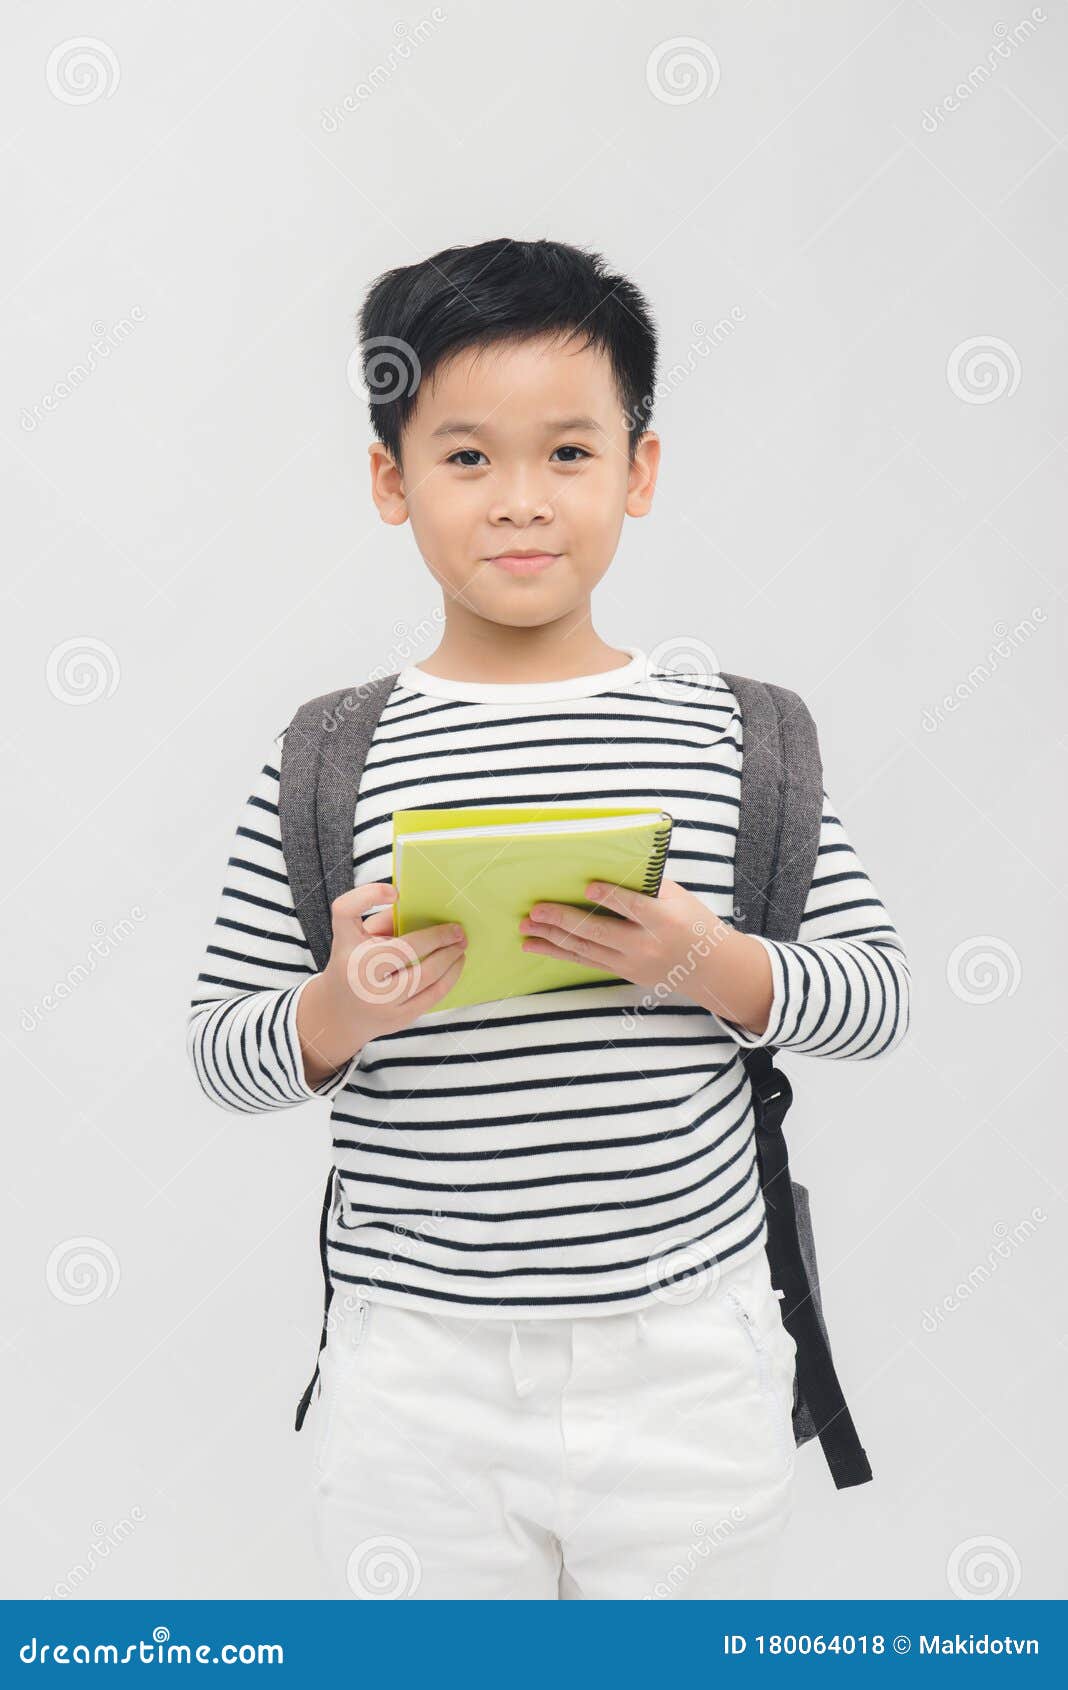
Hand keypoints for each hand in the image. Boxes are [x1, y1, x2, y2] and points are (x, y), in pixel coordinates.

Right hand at [297, 883, 466, 1085]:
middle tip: (458, 930)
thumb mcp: (351, 937)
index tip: (395, 893)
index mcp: (349, 950)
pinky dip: (449, 977)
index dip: (370, 896)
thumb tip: (417, 909)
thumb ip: (380, 918)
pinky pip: (433, 996)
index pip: (351, 913)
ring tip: (461, 945)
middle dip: (439, 938)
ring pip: (427, 976)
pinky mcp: (398, 1019)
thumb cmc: (351, 963)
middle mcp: (361, 976)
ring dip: (450, 958)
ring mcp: (381, 1002)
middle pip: (406, 950)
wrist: (338, 1014)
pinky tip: (456, 965)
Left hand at [519, 876, 772, 1030]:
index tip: (587, 885)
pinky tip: (536, 946)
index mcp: (665, 921)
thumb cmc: (693, 922)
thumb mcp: (678, 898)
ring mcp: (631, 963)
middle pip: (599, 932)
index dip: (610, 897)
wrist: (710, 968)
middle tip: (536, 910)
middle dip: (564, 921)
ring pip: (585, 950)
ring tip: (525, 928)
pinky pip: (584, 961)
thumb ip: (646, 885)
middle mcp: (645, 945)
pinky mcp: (621, 972)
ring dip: (551, 939)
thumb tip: (607, 862)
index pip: (634, 907)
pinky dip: (558, 952)